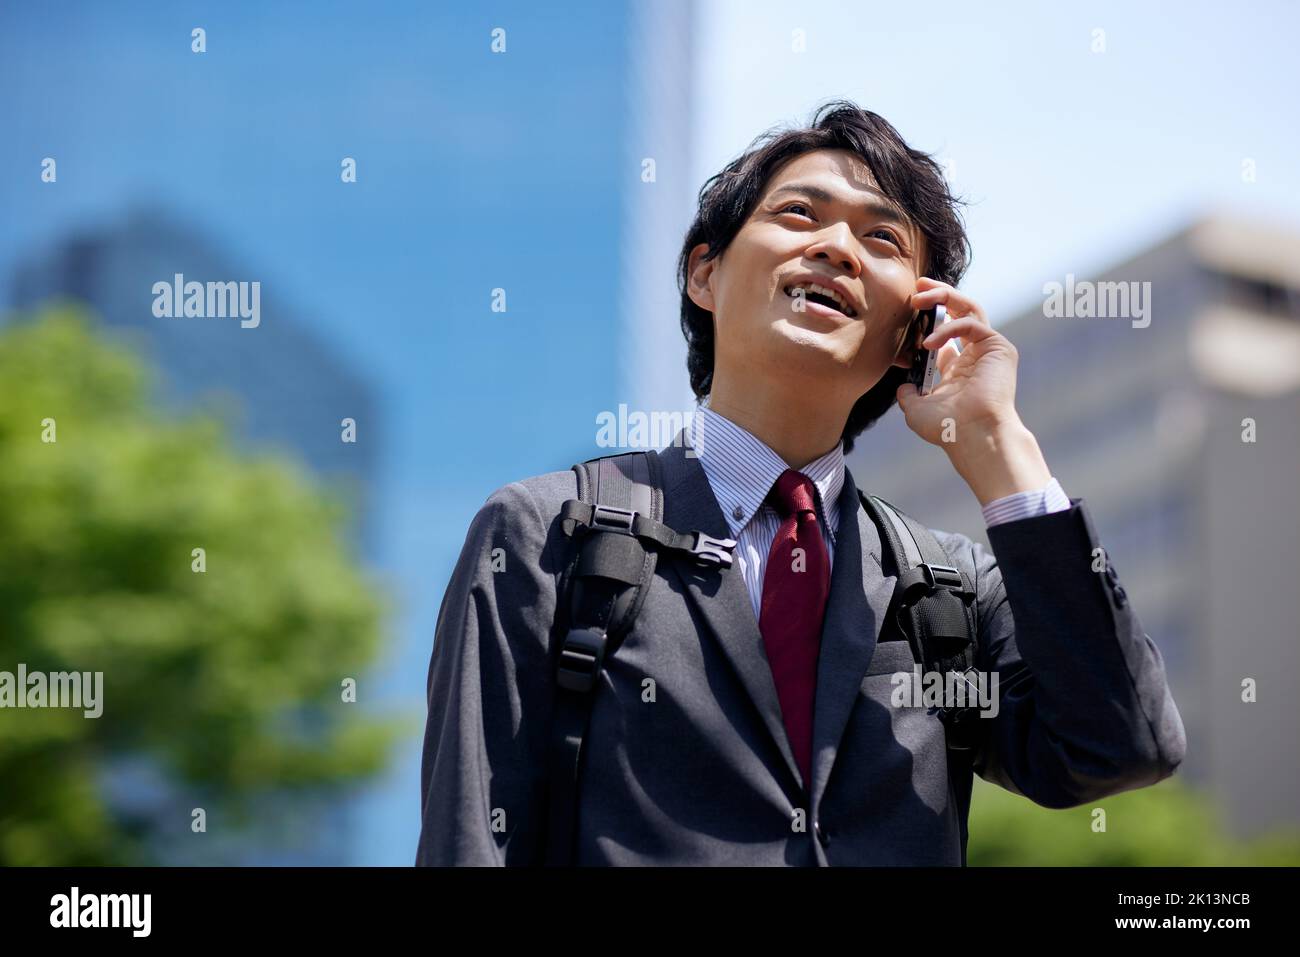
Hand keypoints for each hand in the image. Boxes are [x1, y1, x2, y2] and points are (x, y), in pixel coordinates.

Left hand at [895, 277, 1020, 445]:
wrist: (972, 436)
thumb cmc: (947, 429)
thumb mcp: (917, 409)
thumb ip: (909, 393)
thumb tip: (903, 386)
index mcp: (957, 368)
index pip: (942, 332)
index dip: (923, 321)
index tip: (904, 313)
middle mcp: (974, 355)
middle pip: (958, 311)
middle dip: (936, 296)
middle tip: (915, 286)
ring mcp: (987, 349)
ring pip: (969, 308)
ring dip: (944, 297)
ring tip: (919, 296)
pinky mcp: (998, 347)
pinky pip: (972, 323)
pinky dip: (949, 328)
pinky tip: (929, 343)